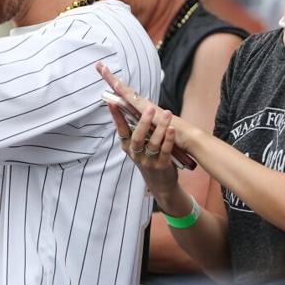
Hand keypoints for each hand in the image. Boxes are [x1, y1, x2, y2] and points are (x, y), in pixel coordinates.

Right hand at [97, 63, 182, 199]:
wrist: (159, 183)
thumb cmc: (148, 156)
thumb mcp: (139, 144)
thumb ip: (138, 125)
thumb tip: (140, 101)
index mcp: (127, 146)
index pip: (120, 129)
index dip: (116, 116)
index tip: (112, 102)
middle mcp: (135, 154)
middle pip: (137, 137)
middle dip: (143, 122)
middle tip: (149, 108)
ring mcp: (148, 161)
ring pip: (153, 143)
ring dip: (160, 128)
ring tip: (167, 113)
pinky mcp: (161, 166)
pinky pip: (164, 152)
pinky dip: (168, 140)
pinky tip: (172, 129)